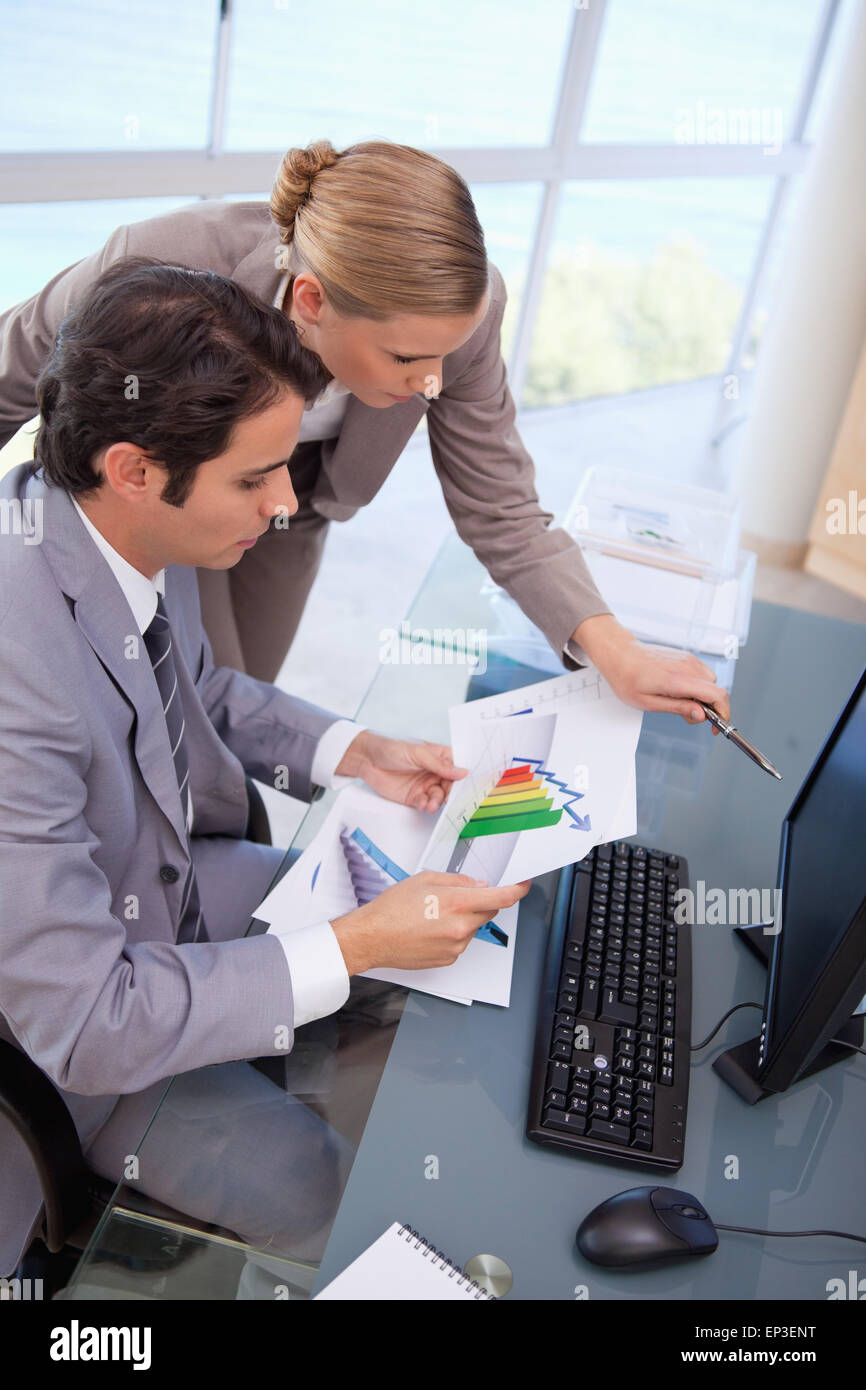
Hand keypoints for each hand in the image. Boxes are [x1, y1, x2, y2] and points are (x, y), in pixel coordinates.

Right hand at [330, 871, 530, 974]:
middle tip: (458, 896)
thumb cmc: (391, 909)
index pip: (501, 897)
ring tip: (433, 915)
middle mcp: (461, 927)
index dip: (517, 890)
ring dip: (464, 918)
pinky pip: (461, 941)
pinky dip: (453, 933)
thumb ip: (457, 881)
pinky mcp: (449, 959)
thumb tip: (478, 885)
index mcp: (457, 903)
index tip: (523, 885)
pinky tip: (430, 928)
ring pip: (473, 927)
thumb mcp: (425, 880)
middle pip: (489, 911)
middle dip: (482, 901)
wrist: (372, 938)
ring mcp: (456, 946)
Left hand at [334, 730, 467, 809]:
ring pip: (439, 797)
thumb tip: (462, 772)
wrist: (367, 759)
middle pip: (450, 785)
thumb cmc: (391, 748)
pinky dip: (426, 805)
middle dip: (451, 793)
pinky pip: (425, 803)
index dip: (463, 776)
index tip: (467, 785)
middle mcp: (434, 772)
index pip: (457, 767)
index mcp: (438, 757)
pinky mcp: (413, 797)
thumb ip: (440, 765)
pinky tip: (423, 804)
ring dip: (437, 801)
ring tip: (431, 803)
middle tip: (449, 798)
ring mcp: (424, 785)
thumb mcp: (418, 753)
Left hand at [572, 615, 730, 730]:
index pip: (717, 695)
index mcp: (678, 679)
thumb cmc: (627, 678)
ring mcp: (688, 659)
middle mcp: (687, 666)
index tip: (716, 727)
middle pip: (716, 690)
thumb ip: (678, 708)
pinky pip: (702, 674)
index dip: (723, 714)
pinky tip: (679, 690)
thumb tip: (701, 715)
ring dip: (702, 697)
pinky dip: (697, 686)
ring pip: (710, 683)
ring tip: (679, 702)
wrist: (619, 654)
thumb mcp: (648, 702)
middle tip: (687, 715)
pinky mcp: (686, 657)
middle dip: (709, 708)